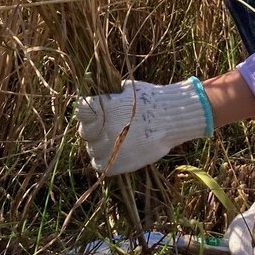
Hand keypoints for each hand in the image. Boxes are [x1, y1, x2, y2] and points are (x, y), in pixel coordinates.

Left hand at [75, 78, 212, 175]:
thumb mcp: (127, 89)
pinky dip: (106, 159)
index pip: (80, 111)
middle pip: (85, 132)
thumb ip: (108, 96)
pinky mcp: (116, 164)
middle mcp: (104, 129)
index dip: (87, 112)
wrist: (173, 120)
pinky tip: (117, 152)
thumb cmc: (152, 100)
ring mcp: (110, 149)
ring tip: (117, 140)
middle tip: (110, 128)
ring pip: (92, 149)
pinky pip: (99, 164)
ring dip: (100, 145)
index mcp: (104, 108)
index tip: (96, 114)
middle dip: (94, 129)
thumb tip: (95, 98)